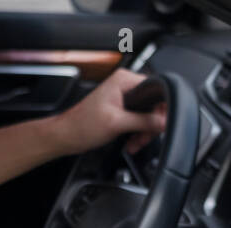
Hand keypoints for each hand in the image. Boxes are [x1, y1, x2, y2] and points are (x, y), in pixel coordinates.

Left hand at [49, 68, 167, 156]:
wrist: (66, 136)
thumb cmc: (82, 126)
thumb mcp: (117, 123)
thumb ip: (143, 121)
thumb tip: (164, 121)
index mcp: (124, 80)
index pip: (156, 90)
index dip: (160, 110)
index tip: (158, 125)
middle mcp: (125, 85)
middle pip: (153, 105)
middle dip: (149, 126)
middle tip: (141, 139)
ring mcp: (123, 98)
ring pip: (146, 116)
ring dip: (142, 133)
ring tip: (134, 144)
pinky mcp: (121, 110)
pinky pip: (138, 121)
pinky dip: (136, 134)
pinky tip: (130, 142)